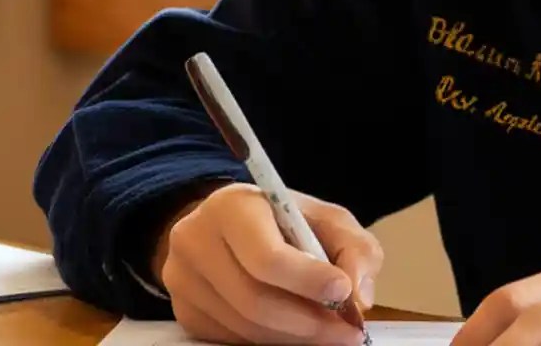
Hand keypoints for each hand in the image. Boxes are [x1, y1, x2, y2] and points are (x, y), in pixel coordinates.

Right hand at [153, 183, 382, 345]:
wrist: (231, 229)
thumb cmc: (285, 222)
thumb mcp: (327, 220)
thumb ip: (354, 248)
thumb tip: (358, 296)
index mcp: (232, 207)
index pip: (265, 256)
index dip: (308, 280)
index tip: (344, 293)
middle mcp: (196, 241)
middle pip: (254, 300)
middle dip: (309, 322)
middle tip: (348, 333)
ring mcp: (183, 280)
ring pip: (244, 327)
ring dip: (294, 338)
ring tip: (330, 333)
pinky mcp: (184, 313)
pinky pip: (232, 339)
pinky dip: (272, 341)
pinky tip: (297, 332)